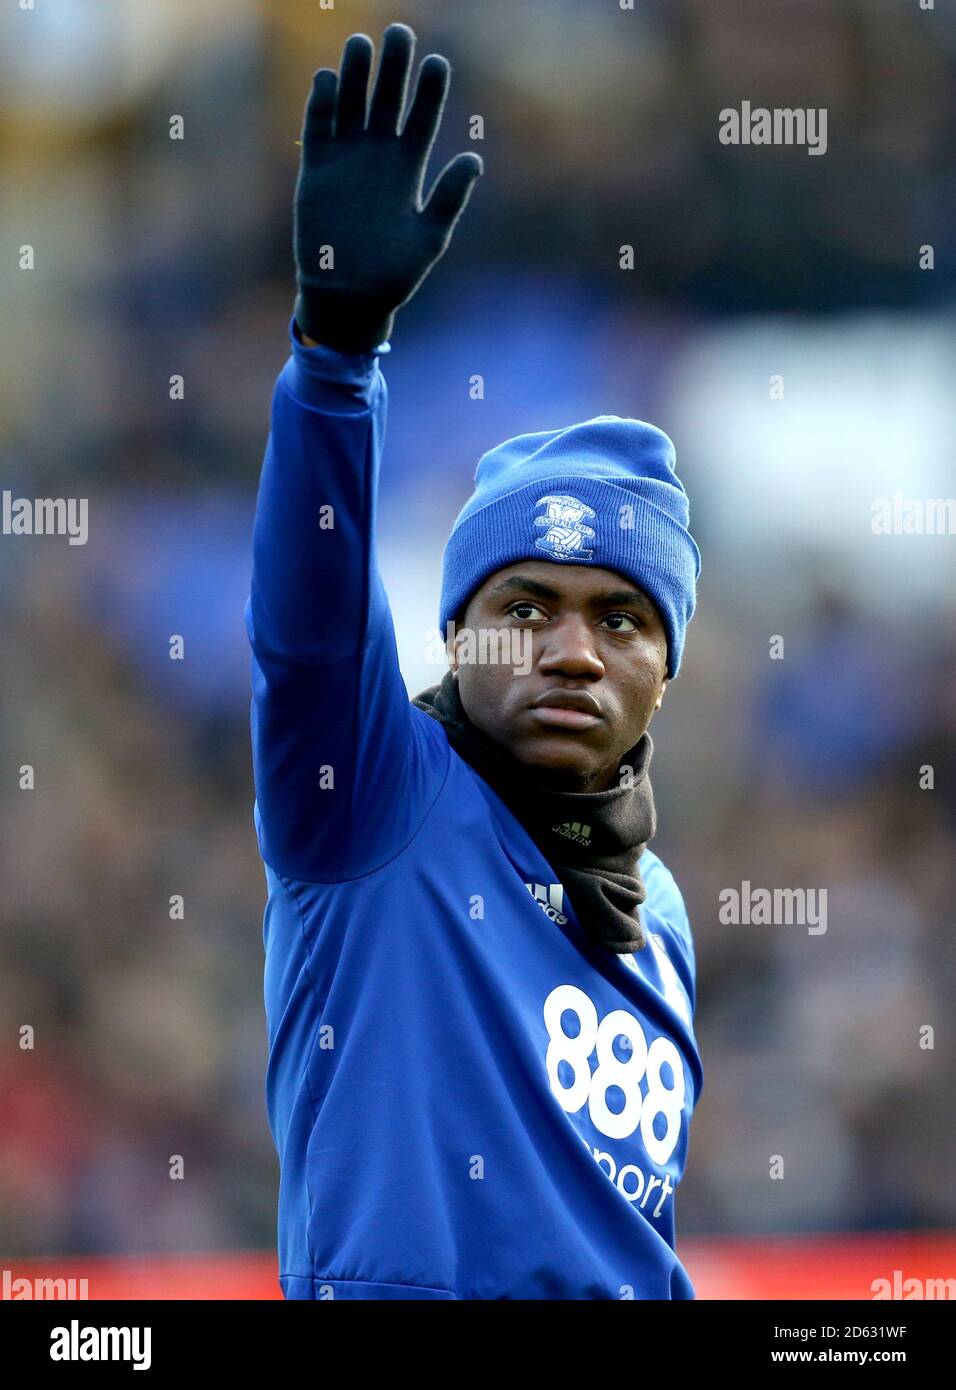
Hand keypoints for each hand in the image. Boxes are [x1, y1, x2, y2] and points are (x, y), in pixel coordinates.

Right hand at [293, 22, 482, 352]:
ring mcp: (347, 160)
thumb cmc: (394, 274)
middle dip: (394, 68)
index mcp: (409, 169)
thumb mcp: (429, 237)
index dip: (430, 91)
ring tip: (361, 45)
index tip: (438, 62)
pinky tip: (329, 80)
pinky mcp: (316, 171)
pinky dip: (322, 105)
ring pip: (352, 105)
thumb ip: (449, 197)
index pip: (423, 118)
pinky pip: (318, 129)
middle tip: (400, 33)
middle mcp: (379, 157)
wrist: (349, 297)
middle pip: (387, 100)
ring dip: (357, 76)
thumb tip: (474, 159)